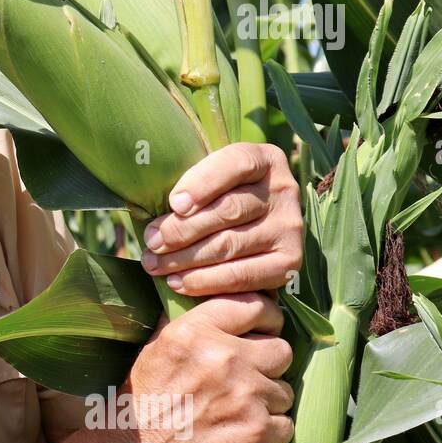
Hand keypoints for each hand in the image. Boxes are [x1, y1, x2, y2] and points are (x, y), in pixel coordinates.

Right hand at [117, 294, 294, 442]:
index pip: (256, 306)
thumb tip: (209, 300)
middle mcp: (225, 357)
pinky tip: (241, 433)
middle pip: (281, 349)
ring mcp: (246, 394)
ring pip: (285, 390)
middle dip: (268, 366)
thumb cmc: (142, 401)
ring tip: (236, 412)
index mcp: (197, 331)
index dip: (266, 319)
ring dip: (267, 402)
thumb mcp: (156, 348)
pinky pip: (286, 424)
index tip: (262, 332)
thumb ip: (188, 323)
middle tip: (246, 381)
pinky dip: (268, 432)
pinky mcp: (258, 430)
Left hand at [139, 142, 302, 295]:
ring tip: (154, 264)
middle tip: (151, 241)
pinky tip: (177, 282)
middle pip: (228, 209)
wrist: (251, 232)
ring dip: (185, 259)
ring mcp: (290, 228)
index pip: (237, 163)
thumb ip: (190, 186)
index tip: (174, 204)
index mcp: (265, 159)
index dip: (204, 182)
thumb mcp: (207, 181)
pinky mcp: (290, 263)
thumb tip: (158, 209)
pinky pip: (242, 276)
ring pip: (230, 245)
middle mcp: (285, 191)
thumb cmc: (214, 200)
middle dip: (181, 229)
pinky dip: (205, 282)